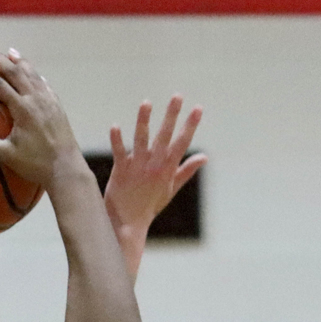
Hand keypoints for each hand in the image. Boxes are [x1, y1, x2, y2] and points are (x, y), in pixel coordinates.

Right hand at [0, 47, 78, 186]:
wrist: (66, 168)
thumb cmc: (35, 165)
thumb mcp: (6, 155)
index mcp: (23, 108)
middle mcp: (36, 98)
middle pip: (14, 71)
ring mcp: (48, 100)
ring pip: (31, 73)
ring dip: (18, 61)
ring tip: (9, 52)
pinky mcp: (57, 105)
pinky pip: (43, 83)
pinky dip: (34, 74)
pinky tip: (32, 73)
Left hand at [104, 97, 205, 237]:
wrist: (128, 225)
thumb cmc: (149, 206)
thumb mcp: (171, 189)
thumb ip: (186, 170)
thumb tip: (205, 157)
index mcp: (167, 170)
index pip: (182, 144)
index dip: (190, 126)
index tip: (198, 108)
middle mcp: (154, 167)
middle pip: (164, 137)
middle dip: (171, 116)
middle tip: (178, 96)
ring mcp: (137, 168)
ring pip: (141, 141)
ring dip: (143, 121)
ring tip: (146, 103)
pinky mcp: (120, 172)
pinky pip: (119, 153)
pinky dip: (117, 141)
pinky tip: (115, 126)